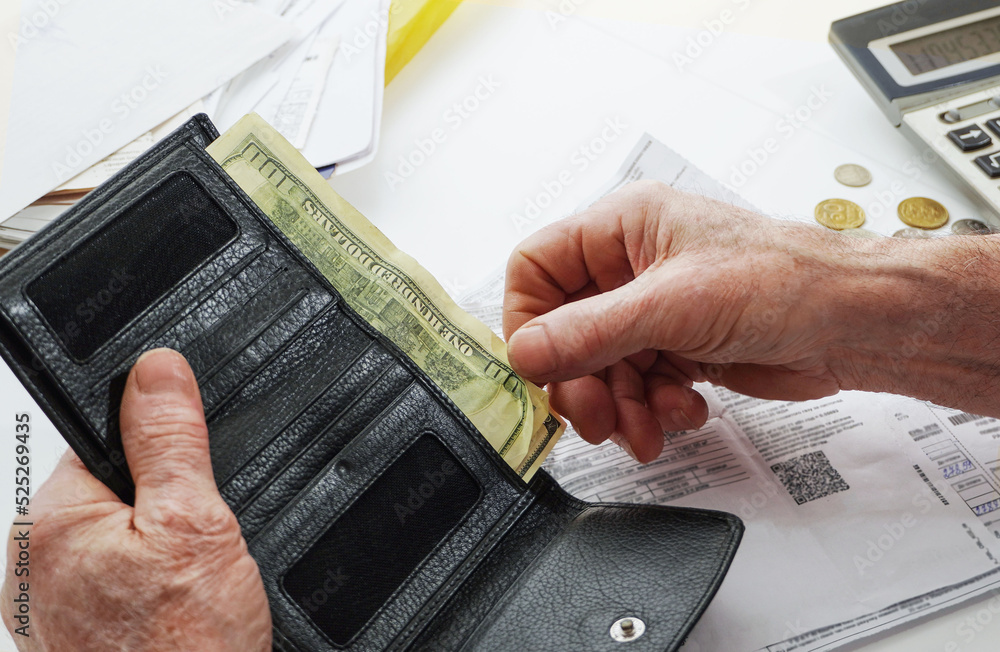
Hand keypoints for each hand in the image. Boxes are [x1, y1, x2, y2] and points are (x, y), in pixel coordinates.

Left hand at [2, 349, 270, 650]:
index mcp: (51, 519)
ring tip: (194, 591)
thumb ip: (171, 440)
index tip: (197, 482)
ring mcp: (51, 606)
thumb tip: (157, 367)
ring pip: (123, 541)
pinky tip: (181, 613)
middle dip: (169, 508)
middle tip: (202, 554)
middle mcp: (35, 562)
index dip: (166, 452)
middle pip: (117, 493)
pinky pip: (118, 581)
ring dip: (165, 553)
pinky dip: (154, 588)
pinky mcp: (74, 637)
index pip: (106, 441)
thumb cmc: (182, 651)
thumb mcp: (195, 524)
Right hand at [504, 181, 996, 461]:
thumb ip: (591, 332)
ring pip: (601, 366)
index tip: (539, 367)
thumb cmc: (785, 281)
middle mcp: (632, 265)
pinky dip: (652, 408)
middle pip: (566, 329)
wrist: (854, 324)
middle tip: (597, 418)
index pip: (538, 267)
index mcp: (623, 226)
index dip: (529, 320)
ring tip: (646, 427)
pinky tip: (682, 410)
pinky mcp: (677, 346)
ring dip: (620, 405)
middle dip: (582, 380)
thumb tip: (525, 352)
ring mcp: (654, 308)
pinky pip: (636, 385)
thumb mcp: (673, 306)